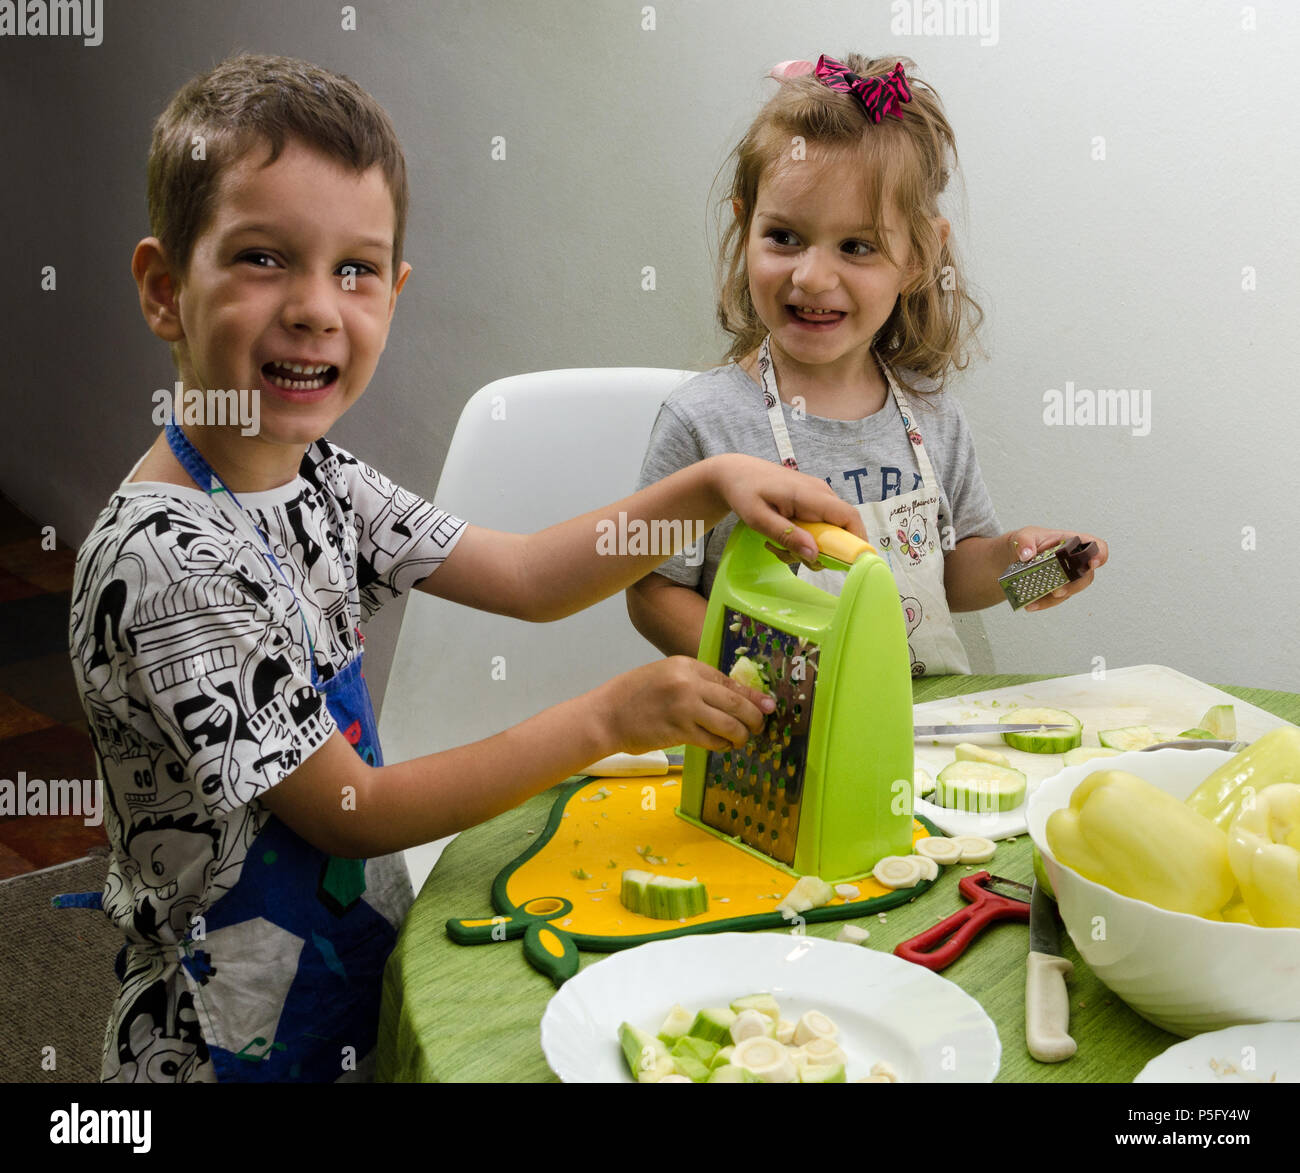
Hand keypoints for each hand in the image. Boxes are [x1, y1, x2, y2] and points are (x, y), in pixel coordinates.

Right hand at [594, 657, 775, 755]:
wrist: (606, 715)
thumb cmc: (635, 697)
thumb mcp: (666, 677)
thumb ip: (696, 684)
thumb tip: (733, 699)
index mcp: (686, 665)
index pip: (729, 680)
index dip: (752, 696)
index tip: (766, 706)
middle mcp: (688, 682)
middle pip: (736, 702)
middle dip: (754, 717)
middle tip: (760, 727)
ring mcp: (685, 707)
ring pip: (729, 724)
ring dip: (740, 735)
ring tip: (740, 740)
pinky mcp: (679, 731)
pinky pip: (712, 740)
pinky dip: (721, 745)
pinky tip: (721, 746)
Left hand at [707, 454, 864, 566]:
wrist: (736, 473)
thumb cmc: (744, 491)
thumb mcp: (758, 519)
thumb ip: (787, 536)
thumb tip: (814, 555)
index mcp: (811, 494)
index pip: (849, 517)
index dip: (856, 542)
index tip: (847, 564)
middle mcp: (821, 493)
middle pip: (841, 530)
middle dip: (824, 552)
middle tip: (794, 558)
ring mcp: (818, 496)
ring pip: (829, 531)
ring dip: (809, 547)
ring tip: (778, 546)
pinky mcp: (812, 502)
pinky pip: (818, 526)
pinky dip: (804, 538)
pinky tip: (782, 537)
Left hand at [1005, 526, 1108, 611]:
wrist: (1013, 555)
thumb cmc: (1026, 541)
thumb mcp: (1022, 536)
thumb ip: (1024, 541)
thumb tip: (1027, 555)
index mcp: (1072, 543)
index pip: (1096, 546)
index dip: (1100, 554)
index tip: (1092, 563)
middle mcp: (1073, 561)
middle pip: (1086, 575)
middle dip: (1074, 586)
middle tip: (1058, 591)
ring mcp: (1066, 577)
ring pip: (1070, 591)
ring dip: (1055, 599)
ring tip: (1037, 600)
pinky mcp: (1056, 589)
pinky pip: (1055, 599)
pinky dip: (1044, 603)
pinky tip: (1032, 604)